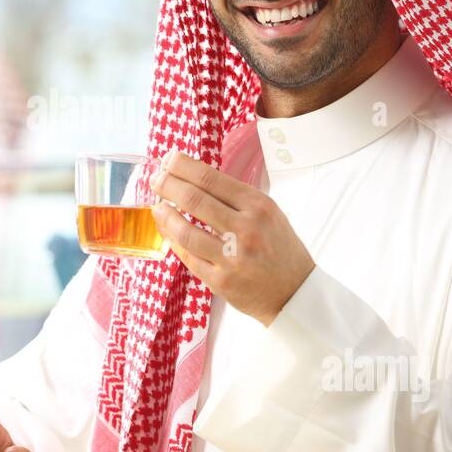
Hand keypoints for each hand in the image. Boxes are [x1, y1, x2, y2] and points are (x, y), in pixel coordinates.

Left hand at [150, 150, 315, 325]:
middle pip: (194, 200)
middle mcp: (246, 230)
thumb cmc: (279, 249)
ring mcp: (232, 257)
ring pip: (185, 231)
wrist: (295, 293)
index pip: (211, 178)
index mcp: (258, 207)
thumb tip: (194, 178)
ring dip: (165, 214)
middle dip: (168, 185)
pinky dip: (173, 240)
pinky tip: (167, 229)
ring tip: (157, 206)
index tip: (169, 159)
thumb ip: (236, 197)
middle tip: (156, 179)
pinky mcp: (220, 281)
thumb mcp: (269, 213)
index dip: (183, 166)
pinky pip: (187, 256)